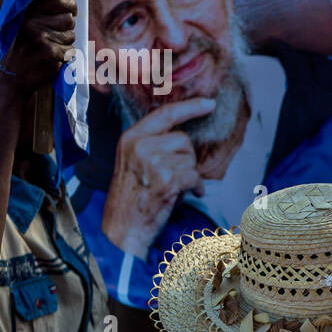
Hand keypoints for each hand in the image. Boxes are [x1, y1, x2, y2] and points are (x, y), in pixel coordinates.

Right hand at [0, 0, 77, 92]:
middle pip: (69, 19)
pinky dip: (64, 57)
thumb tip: (68, 5)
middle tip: (52, 38)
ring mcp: (42, 37)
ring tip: (47, 50)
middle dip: (66, 29)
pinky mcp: (50, 53)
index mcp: (26, 11)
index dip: (70, 6)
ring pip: (71, 36)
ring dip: (64, 44)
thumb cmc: (19, 49)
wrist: (9, 77)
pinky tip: (49, 59)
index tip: (71, 12)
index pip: (60, 0)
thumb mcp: (21, 25)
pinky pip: (71, 51)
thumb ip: (40, 13)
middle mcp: (33, 22)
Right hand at [101, 97, 213, 258]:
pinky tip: (185, 195)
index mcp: (131, 137)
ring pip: (190, 159)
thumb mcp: (133, 162)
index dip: (190, 107)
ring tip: (174, 189)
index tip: (209, 103)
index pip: (165, 114)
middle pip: (183, 140)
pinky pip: (194, 176)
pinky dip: (195, 187)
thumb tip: (184, 138)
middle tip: (173, 177)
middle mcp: (140, 145)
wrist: (123, 228)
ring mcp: (153, 161)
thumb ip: (153, 144)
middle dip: (186, 159)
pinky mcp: (167, 179)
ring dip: (190, 176)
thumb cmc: (132, 197)